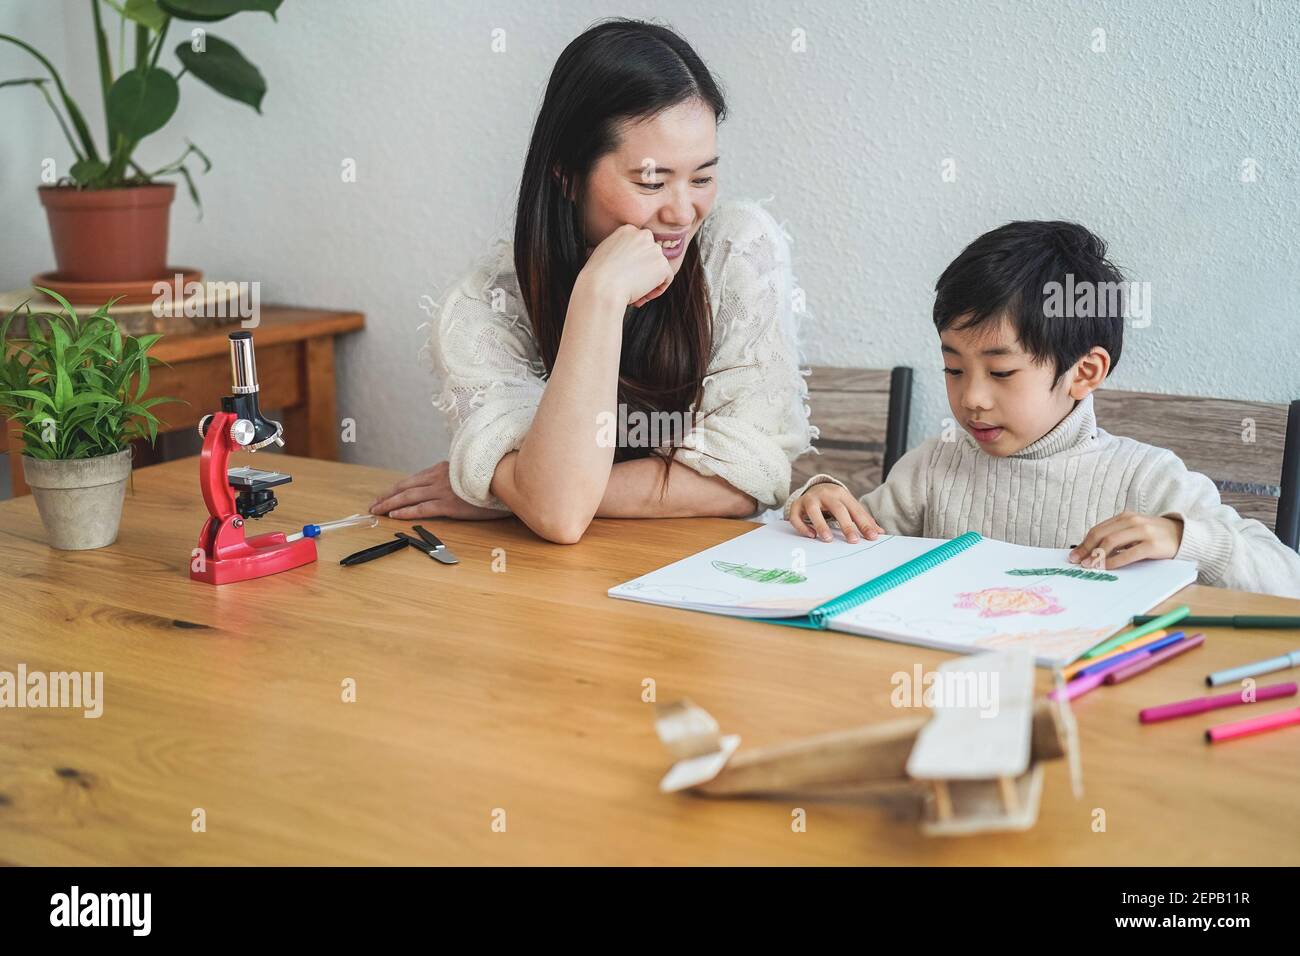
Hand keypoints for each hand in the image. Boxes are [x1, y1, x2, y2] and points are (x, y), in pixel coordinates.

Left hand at [369, 461, 505, 520]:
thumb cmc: (492, 479)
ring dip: (390, 503)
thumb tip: (452, 486)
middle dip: (387, 495)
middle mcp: (440, 477)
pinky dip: (406, 512)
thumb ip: (458, 477)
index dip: (396, 487)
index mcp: (445, 469)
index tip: (385, 494)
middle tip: (373, 504)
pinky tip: (395, 516)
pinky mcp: (449, 504)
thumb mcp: (471, 473)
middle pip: (406, 487)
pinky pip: (422, 508)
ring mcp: (443, 490)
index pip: (414, 479)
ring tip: (377, 510)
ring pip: (409, 496)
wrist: (506, 479)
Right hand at [579, 224, 673, 308]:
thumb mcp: (603, 253)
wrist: (601, 287)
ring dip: (649, 283)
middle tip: (631, 287)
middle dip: (643, 273)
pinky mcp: (662, 265)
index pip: (639, 247)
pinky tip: (643, 297)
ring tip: (634, 295)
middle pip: (650, 256)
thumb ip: (618, 250)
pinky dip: (658, 290)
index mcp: (627, 230)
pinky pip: (667, 279)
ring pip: (658, 268)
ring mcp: (655, 249)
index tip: (624, 276)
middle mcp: (643, 235)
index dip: (633, 264)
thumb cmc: (596, 275)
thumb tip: (626, 260)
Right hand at [789, 482, 883, 542]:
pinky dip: (802, 526)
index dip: (864, 524)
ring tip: (828, 539)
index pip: (855, 510)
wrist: (814, 487)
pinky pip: (796, 516)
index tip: (872, 537)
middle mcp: (826, 494)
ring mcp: (810, 499)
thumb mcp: (849, 506)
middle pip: (837, 508)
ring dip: (821, 525)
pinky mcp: (796, 505)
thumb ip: (863, 519)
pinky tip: (811, 535)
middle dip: (846, 525)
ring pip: (814, 510)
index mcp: (842, 494)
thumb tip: (880, 532)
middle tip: (853, 541)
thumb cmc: (835, 501)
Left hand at [1069, 512, 1183, 569]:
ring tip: (1089, 566)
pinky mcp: (1153, 545)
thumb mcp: (1134, 531)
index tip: (1074, 555)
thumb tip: (1091, 552)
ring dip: (1097, 555)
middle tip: (1077, 562)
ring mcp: (1143, 532)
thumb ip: (1116, 537)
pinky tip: (1107, 567)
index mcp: (1125, 517)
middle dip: (1086, 550)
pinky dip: (1115, 561)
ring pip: (1112, 542)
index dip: (1084, 543)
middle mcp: (1132, 521)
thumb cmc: (1155, 536)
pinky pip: (1129, 553)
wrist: (1184, 536)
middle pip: (1101, 535)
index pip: (1098, 530)